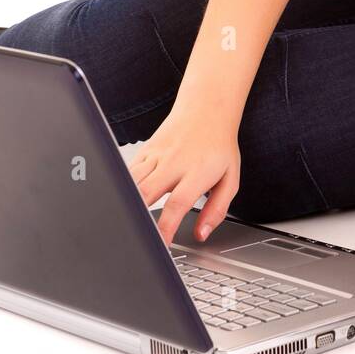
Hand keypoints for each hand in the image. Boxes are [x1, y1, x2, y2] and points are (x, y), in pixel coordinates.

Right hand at [127, 97, 241, 249]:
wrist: (207, 108)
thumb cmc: (219, 146)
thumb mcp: (230, 179)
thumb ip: (217, 210)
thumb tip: (201, 234)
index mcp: (196, 172)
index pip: (177, 204)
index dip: (165, 228)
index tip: (161, 245)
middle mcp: (173, 162)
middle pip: (146, 191)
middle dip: (137, 216)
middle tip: (136, 236)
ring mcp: (156, 154)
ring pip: (131, 181)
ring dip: (127, 202)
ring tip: (126, 222)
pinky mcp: (145, 149)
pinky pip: (128, 170)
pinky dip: (124, 187)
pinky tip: (126, 200)